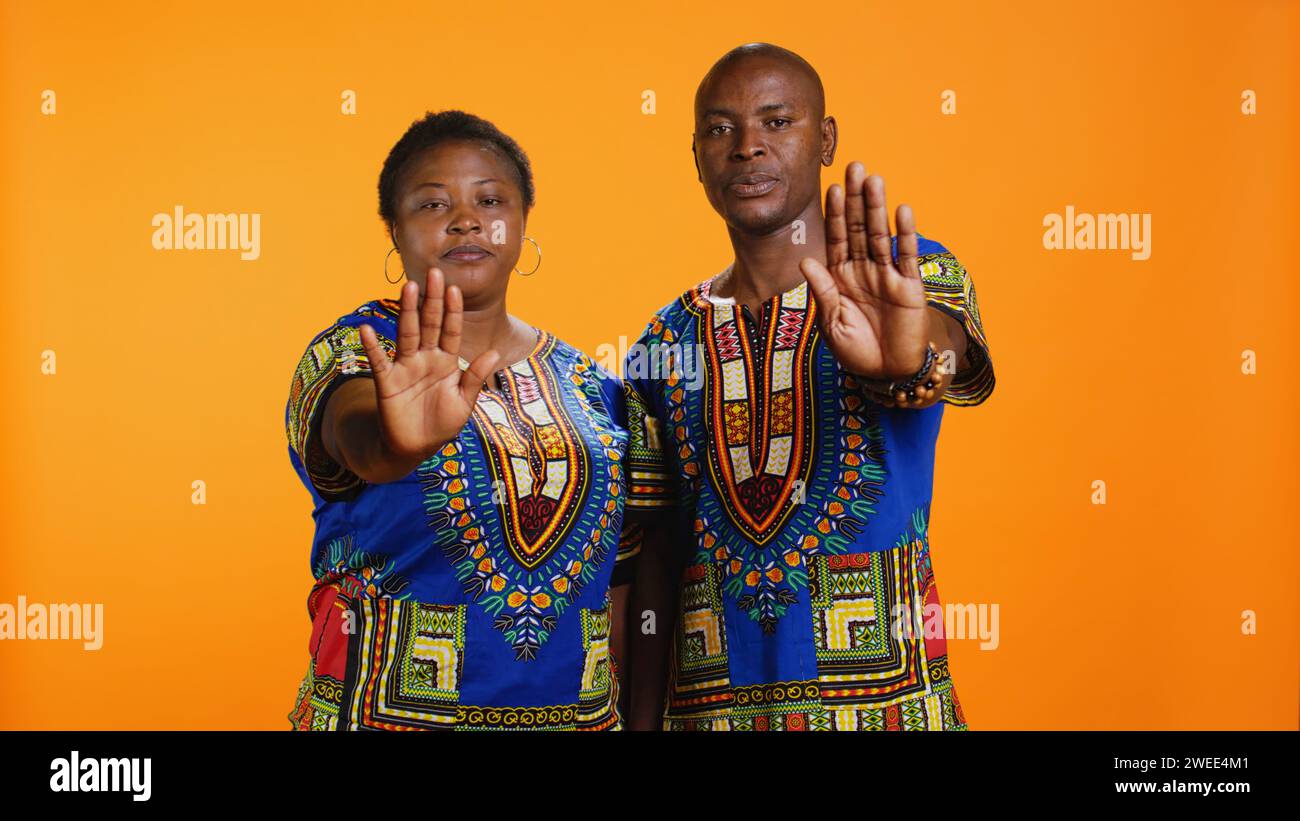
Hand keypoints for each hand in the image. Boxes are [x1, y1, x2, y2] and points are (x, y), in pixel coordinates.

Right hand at [358, 267, 500, 464]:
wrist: (415, 448)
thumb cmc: (441, 424)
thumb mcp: (464, 403)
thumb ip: (475, 378)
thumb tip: (493, 352)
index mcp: (447, 362)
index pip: (451, 331)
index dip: (453, 311)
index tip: (454, 288)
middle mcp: (426, 359)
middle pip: (429, 324)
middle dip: (432, 300)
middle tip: (434, 273)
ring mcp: (405, 367)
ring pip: (407, 334)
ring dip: (407, 311)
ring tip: (409, 288)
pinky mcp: (387, 382)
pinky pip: (379, 361)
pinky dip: (372, 347)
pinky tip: (367, 330)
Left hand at [799, 162, 929, 379]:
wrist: (886, 374)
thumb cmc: (856, 351)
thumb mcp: (832, 323)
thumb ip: (822, 291)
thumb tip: (805, 259)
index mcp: (840, 276)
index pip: (835, 238)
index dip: (833, 214)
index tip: (831, 188)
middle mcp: (863, 269)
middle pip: (857, 227)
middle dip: (855, 198)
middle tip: (855, 166)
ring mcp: (887, 275)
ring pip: (880, 235)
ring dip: (877, 207)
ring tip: (874, 180)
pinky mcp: (909, 286)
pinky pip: (905, 256)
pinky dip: (903, 234)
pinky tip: (901, 211)